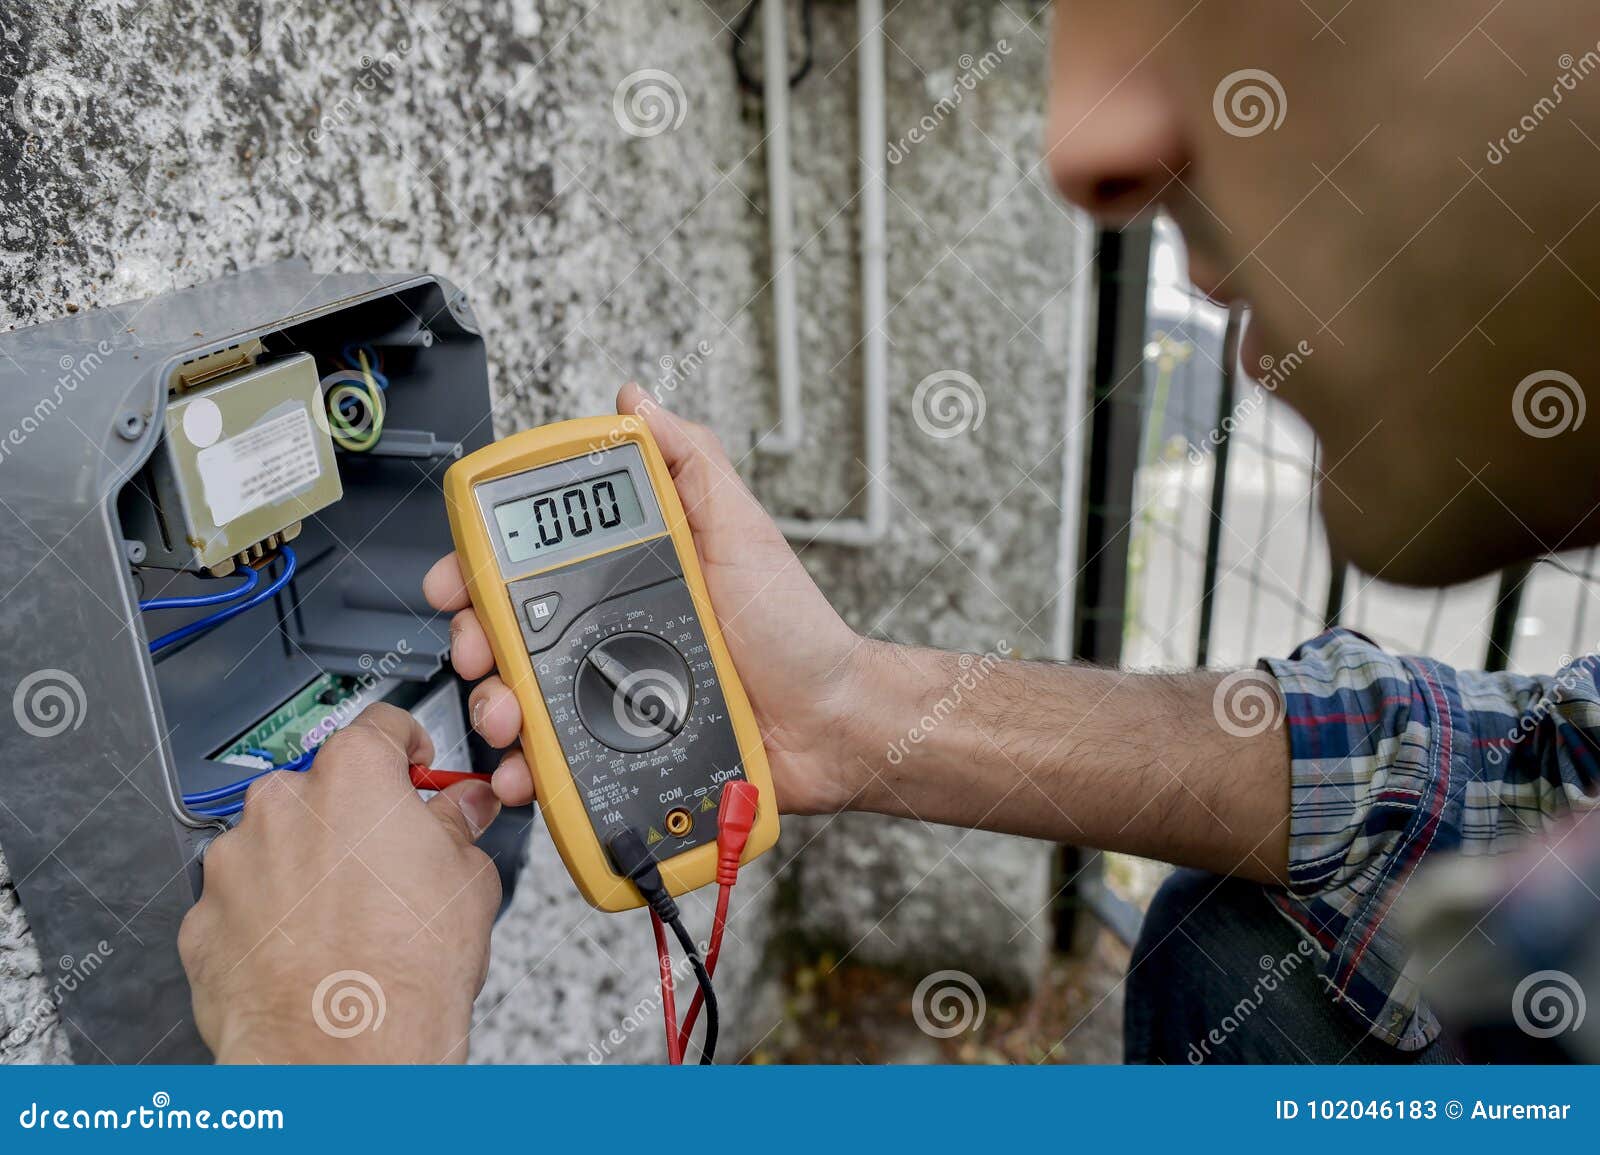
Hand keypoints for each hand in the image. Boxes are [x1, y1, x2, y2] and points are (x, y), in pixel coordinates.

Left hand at [178, 704, 502, 1062]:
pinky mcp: (203, 921)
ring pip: (274, 846)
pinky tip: (307, 951)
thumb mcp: (469, 881)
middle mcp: (282, 806)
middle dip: (351, 819)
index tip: (413, 766)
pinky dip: (267, 918)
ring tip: (346, 921)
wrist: (342, 1054)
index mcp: (352, 778)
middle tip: (386, 863)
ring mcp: (233, 864)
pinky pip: (239, 902)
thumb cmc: (404, 972)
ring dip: (303, 868)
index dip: (407, 746)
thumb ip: (458, 828)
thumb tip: (460, 813)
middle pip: (321, 790)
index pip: (380, 727)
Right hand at [423, 383, 869, 815]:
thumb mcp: (741, 529)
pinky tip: (527, 767)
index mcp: (624, 575)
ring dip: (494, 708)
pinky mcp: (617, 753)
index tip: (458, 578)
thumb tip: (638, 401)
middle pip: (506, 632)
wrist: (830, 724)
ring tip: (509, 716)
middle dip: (475, 641)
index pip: (529, 560)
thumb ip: (690, 463)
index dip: (479, 564)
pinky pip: (555, 761)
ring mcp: (609, 696)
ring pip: (518, 699)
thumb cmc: (794, 630)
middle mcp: (608, 633)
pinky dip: (528, 768)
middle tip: (481, 652)